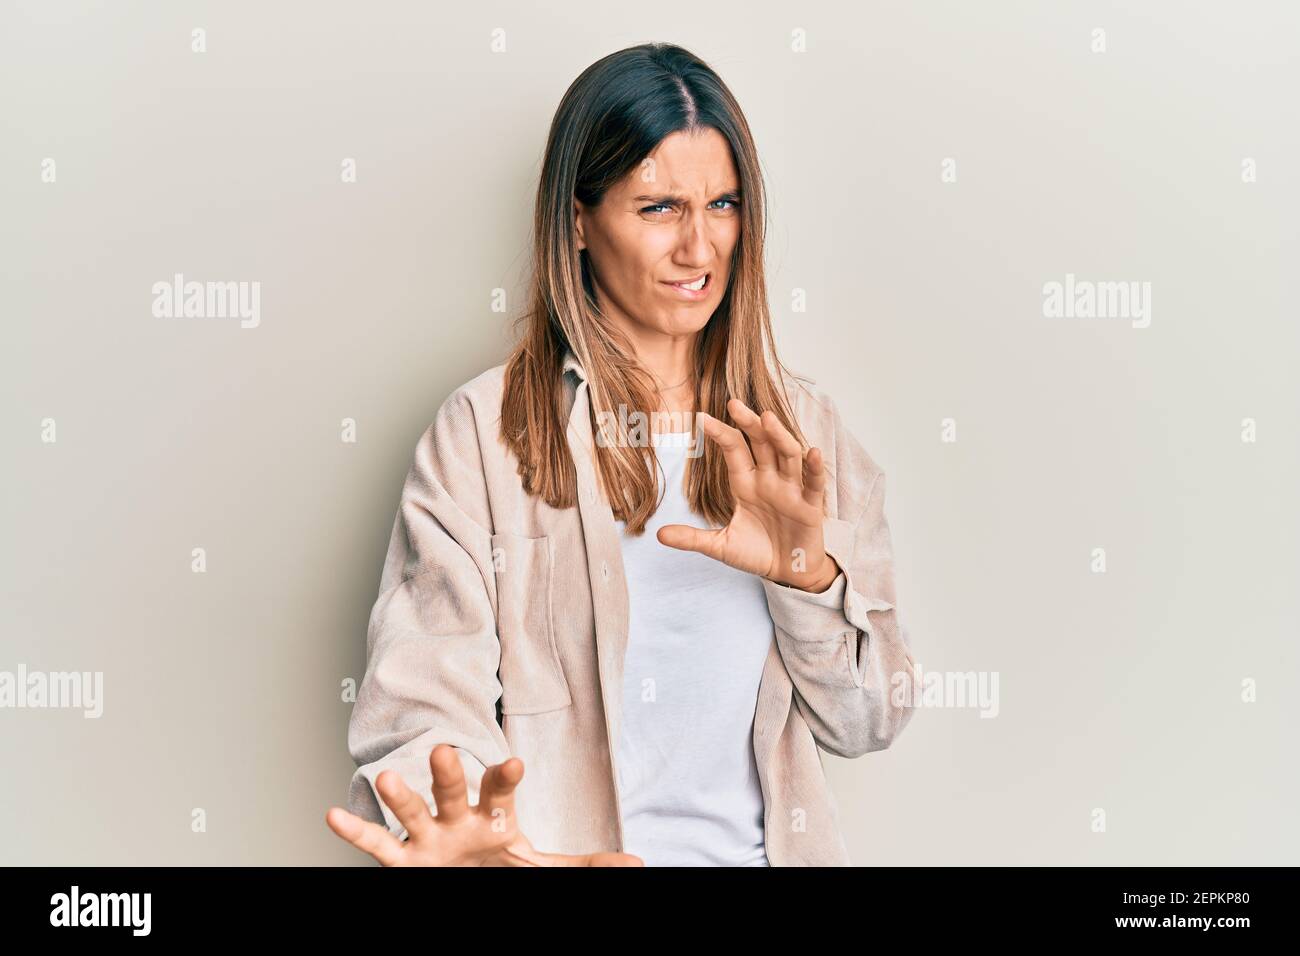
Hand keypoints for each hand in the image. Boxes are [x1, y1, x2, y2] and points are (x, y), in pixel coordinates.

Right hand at [325, 743, 644, 866]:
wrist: (463, 880)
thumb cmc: (497, 863)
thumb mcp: (540, 867)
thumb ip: (582, 865)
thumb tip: (636, 863)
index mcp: (492, 814)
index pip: (501, 790)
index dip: (506, 776)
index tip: (516, 761)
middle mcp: (456, 817)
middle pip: (452, 790)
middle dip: (448, 774)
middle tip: (446, 750)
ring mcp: (427, 835)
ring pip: (411, 811)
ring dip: (400, 796)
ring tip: (388, 778)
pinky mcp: (403, 859)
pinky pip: (375, 845)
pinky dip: (355, 831)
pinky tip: (333, 813)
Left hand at [658, 398, 840, 592]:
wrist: (787, 573)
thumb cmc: (757, 553)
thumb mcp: (721, 546)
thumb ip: (693, 538)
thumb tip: (658, 534)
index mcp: (746, 484)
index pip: (734, 451)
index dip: (721, 434)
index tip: (702, 419)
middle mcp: (769, 480)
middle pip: (761, 444)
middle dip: (749, 423)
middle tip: (734, 404)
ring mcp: (791, 490)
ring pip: (787, 455)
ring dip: (779, 436)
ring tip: (767, 418)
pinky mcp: (810, 506)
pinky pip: (813, 483)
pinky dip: (814, 468)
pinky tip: (812, 452)